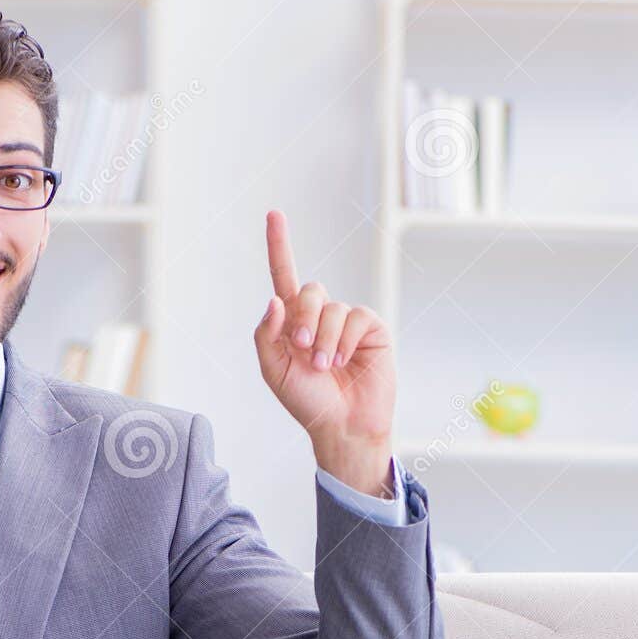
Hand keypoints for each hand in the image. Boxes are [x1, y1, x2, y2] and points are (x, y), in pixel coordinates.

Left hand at [254, 209, 396, 496]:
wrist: (341, 424)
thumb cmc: (307, 401)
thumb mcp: (274, 370)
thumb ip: (266, 335)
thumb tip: (274, 300)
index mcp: (291, 323)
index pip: (283, 278)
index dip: (279, 246)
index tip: (274, 214)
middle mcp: (319, 316)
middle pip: (308, 290)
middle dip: (302, 318)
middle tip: (302, 349)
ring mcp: (346, 321)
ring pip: (331, 307)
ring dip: (323, 338)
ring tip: (324, 365)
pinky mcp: (370, 329)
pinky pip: (354, 317)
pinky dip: (344, 339)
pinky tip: (343, 360)